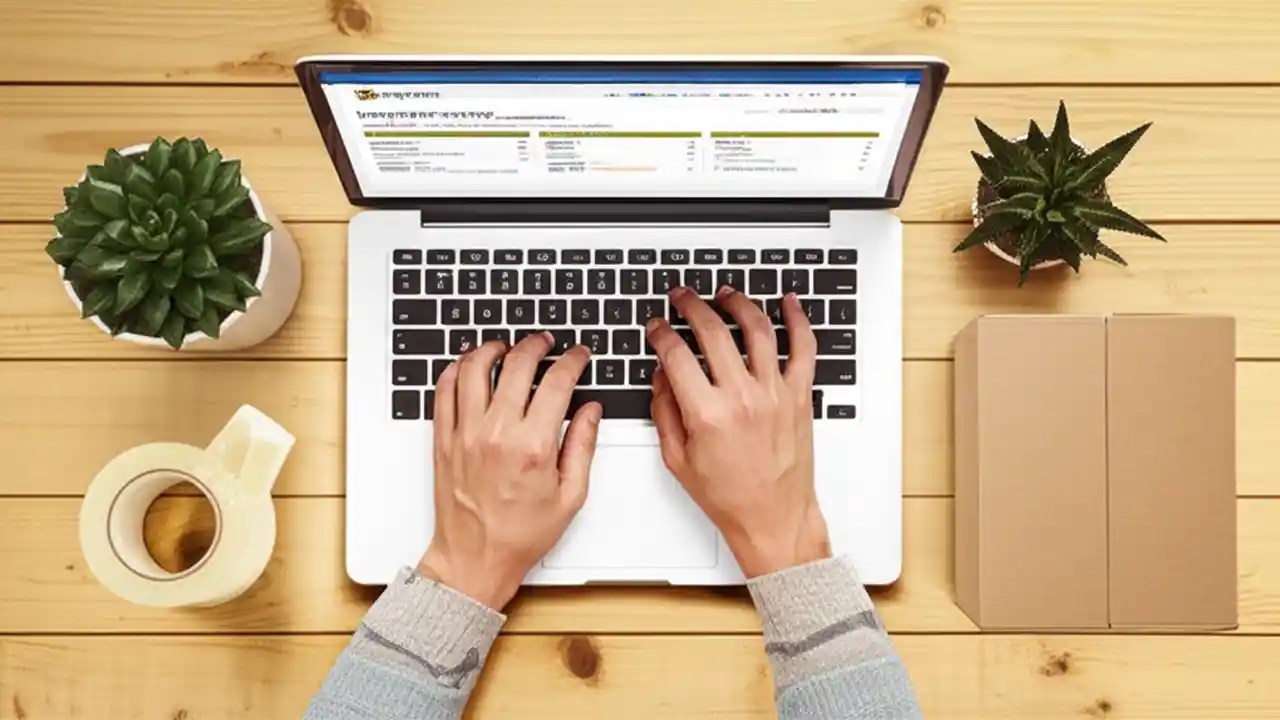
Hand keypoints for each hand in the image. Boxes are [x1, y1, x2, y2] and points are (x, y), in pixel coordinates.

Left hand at [419, 334, 601, 609]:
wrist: (475, 559)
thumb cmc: (519, 535)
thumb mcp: (570, 496)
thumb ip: (583, 446)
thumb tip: (591, 411)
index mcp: (533, 447)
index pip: (556, 382)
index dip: (572, 361)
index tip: (578, 356)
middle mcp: (496, 433)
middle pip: (516, 364)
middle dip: (536, 345)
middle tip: (545, 343)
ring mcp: (465, 434)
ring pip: (473, 368)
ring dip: (493, 348)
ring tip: (506, 347)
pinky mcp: (443, 439)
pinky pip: (443, 390)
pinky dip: (456, 368)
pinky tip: (469, 365)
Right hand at [646, 287, 830, 577]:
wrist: (773, 518)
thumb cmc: (729, 496)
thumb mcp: (678, 459)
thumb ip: (665, 412)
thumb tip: (661, 375)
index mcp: (706, 414)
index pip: (676, 355)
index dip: (661, 334)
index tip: (657, 327)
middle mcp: (741, 398)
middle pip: (713, 332)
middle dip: (692, 306)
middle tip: (682, 297)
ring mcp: (774, 394)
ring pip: (757, 330)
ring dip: (738, 304)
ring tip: (725, 294)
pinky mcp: (799, 396)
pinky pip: (803, 348)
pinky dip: (798, 320)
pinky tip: (788, 302)